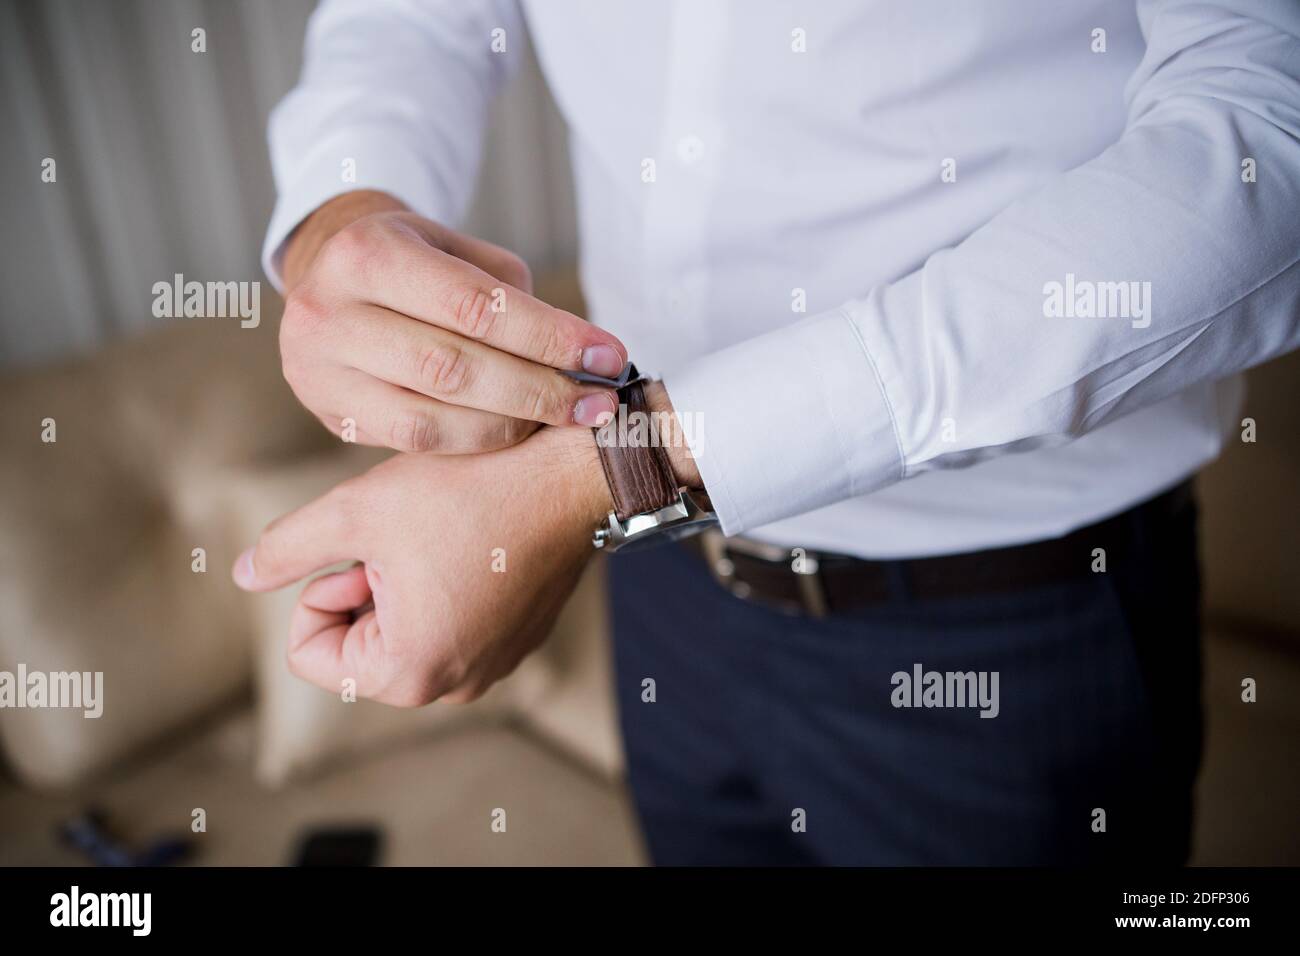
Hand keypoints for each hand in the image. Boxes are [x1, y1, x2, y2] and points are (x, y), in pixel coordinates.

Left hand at [231, 423, 613, 705]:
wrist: (571, 474)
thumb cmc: (471, 489)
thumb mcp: (357, 511)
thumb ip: (286, 549)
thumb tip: (239, 576)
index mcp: (407, 669)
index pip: (309, 654)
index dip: (322, 590)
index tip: (368, 551)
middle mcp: (453, 685)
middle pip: (356, 648)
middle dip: (363, 591)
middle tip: (404, 540)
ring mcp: (490, 668)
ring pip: (401, 633)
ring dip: (401, 587)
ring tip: (439, 538)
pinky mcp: (515, 643)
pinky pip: (448, 627)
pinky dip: (442, 590)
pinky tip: (472, 544)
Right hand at [278, 190, 627, 453]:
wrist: (329, 276)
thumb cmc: (413, 261)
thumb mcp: (454, 248)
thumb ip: (510, 296)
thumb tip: (582, 357)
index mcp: (367, 253)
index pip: (474, 306)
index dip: (549, 338)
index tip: (609, 357)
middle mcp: (331, 311)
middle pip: (454, 367)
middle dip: (539, 389)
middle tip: (599, 402)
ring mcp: (320, 369)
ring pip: (433, 417)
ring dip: (513, 424)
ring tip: (565, 417)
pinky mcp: (329, 412)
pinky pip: (415, 442)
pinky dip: (476, 440)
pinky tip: (516, 431)